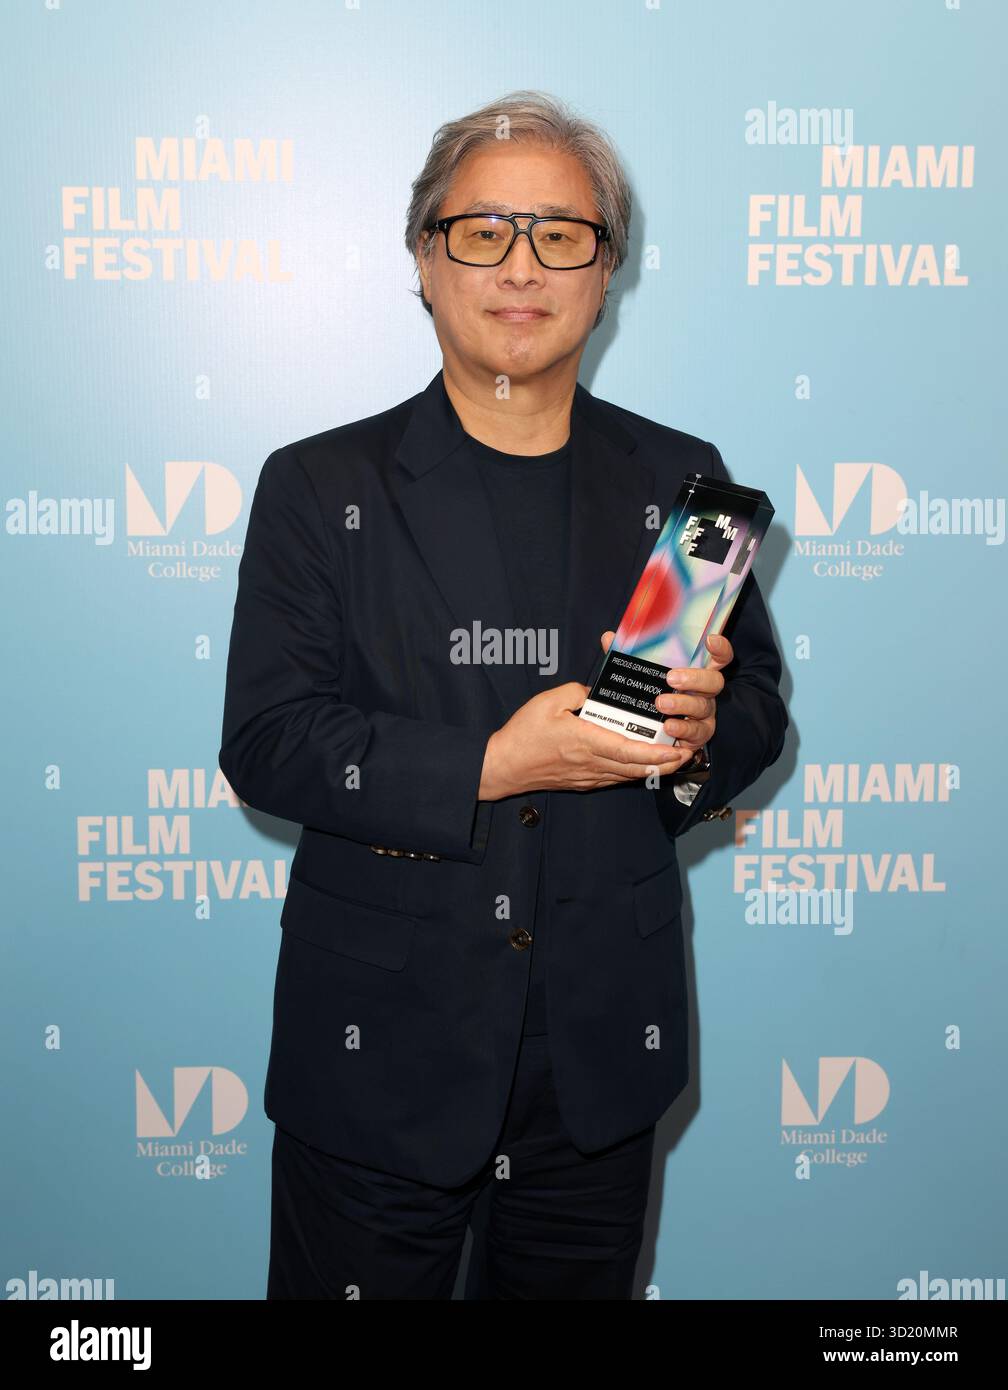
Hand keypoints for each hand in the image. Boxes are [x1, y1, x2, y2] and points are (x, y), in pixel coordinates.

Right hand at [478, 678, 695, 800]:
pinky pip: (616, 777)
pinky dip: (635, 771)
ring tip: (675, 757)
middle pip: (637, 768)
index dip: (656, 753)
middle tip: (688, 753)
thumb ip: (577, 692)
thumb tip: (596, 694)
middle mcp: (591, 763)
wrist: (503, 766)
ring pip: (629, 775)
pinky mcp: (584, 782)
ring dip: (654, 768)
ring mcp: (589, 776)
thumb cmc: (523, 734)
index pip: (628, 751)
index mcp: (584, 741)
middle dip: (666, 762)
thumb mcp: (548, 701)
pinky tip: (645, 763)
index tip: (677, 749)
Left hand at [599, 629, 732, 755]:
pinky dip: (682, 729)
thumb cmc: (653, 697)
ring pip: (703, 707)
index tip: (709, 640)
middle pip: (714, 681)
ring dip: (682, 705)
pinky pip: (696, 733)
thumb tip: (609, 638)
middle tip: (672, 678)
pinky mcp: (698, 736)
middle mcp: (705, 693)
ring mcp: (704, 715)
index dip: (719, 648)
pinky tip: (668, 727)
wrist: (651, 733)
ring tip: (661, 704)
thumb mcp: (642, 676)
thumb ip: (629, 657)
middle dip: (695, 679)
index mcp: (696, 673)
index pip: (718, 657)